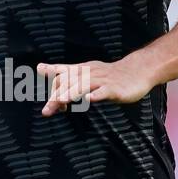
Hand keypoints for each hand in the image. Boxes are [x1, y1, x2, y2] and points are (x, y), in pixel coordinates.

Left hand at [36, 56, 156, 115]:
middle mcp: (90, 74)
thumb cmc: (109, 74)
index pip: (62, 76)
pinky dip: (96, 95)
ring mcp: (103, 81)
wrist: (137, 70)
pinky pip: (104, 91)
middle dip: (57, 96)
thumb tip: (39, 67)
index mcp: (82, 71)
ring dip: (71, 93)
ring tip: (61, 101)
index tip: (46, 106)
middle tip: (47, 110)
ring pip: (84, 85)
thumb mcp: (85, 71)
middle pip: (70, 82)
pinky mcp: (114, 89)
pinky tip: (89, 99)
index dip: (53, 89)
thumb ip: (63, 71)